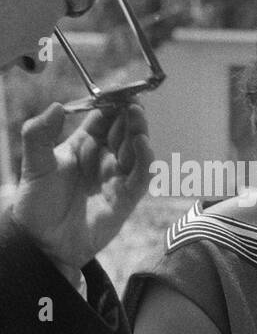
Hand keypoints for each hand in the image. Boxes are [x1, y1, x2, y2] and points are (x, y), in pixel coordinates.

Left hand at [11, 101, 152, 276]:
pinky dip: (146, 161)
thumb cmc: (37, 202)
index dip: (112, 105)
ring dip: (140, 133)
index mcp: (83, 145)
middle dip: (130, 116)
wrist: (43, 241)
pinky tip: (142, 145)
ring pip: (136, 151)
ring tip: (137, 118)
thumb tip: (55, 106)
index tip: (118, 92)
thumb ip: (39, 134)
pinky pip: (141, 177)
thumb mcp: (33, 164)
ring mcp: (116, 178)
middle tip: (133, 103)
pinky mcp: (126, 198)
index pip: (103, 118)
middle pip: (124, 131)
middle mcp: (103, 159)